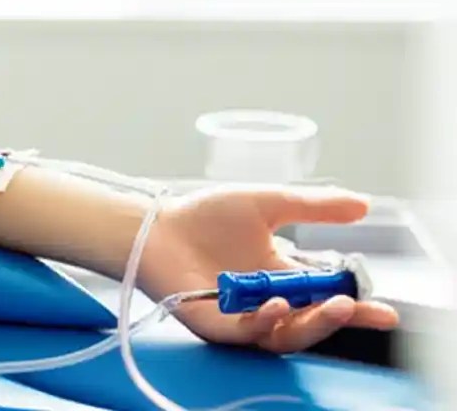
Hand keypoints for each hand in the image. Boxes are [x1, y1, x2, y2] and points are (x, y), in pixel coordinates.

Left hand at [140, 186, 398, 352]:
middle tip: (359, 309)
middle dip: (340, 319)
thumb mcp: (267, 203)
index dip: (354, 303)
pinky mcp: (216, 327)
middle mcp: (266, 301)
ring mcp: (242, 317)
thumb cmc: (204, 215)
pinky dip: (265, 322)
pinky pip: (247, 334)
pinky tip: (276, 304)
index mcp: (282, 275)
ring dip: (311, 324)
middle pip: (312, 321)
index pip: (325, 295)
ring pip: (286, 335)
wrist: (156, 226)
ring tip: (330, 305)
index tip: (383, 307)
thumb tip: (363, 204)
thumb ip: (313, 207)